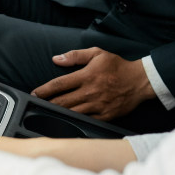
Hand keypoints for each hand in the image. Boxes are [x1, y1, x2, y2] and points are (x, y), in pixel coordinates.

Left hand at [31, 47, 154, 120]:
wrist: (139, 81)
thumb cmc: (117, 66)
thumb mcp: (97, 53)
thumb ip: (75, 55)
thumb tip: (56, 59)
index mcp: (86, 76)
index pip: (59, 84)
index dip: (44, 90)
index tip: (35, 93)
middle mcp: (90, 92)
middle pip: (62, 101)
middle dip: (46, 103)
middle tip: (37, 104)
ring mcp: (97, 106)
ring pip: (71, 113)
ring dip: (57, 113)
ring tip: (47, 112)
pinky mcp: (104, 116)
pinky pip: (85, 121)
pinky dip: (74, 121)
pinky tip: (66, 120)